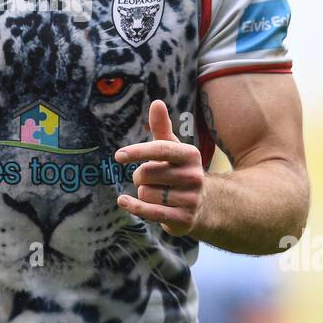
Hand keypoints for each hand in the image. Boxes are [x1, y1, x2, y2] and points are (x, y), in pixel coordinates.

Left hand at [114, 99, 204, 236]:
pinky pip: (150, 211)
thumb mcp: (172, 149)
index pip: (160, 149)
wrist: (203, 204)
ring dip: (143, 193)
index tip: (118, 156)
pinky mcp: (183, 219)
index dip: (137, 151)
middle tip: (151, 179)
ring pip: (145, 193)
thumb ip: (162, 127)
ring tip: (158, 193)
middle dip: (140, 177)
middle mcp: (193, 176)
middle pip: (146, 173)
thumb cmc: (179, 170)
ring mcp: (190, 199)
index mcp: (190, 155)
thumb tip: (157, 103)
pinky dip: (134, 206)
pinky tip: (123, 201)